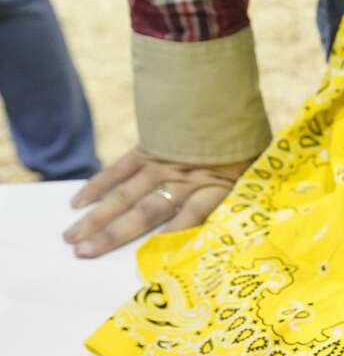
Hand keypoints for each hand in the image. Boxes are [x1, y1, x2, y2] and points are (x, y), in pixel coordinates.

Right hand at [63, 147, 251, 257]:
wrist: (227, 101)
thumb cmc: (246, 148)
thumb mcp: (257, 175)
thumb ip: (245, 200)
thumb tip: (242, 230)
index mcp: (216, 186)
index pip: (196, 211)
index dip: (179, 229)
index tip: (159, 250)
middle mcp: (184, 178)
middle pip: (146, 210)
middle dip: (115, 233)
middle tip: (84, 254)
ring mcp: (162, 165)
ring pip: (124, 194)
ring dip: (97, 217)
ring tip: (73, 238)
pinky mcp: (148, 150)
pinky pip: (119, 170)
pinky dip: (98, 185)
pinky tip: (79, 203)